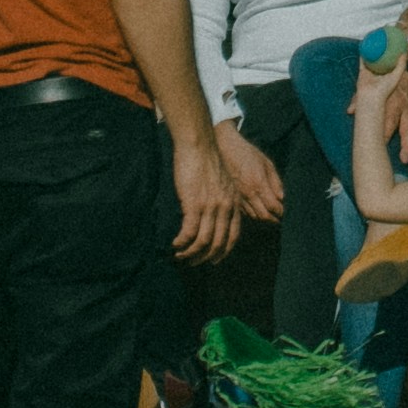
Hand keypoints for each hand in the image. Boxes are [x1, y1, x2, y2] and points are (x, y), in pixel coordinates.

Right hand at [173, 131, 265, 261]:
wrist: (198, 144)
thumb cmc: (206, 160)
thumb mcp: (222, 183)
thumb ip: (221, 200)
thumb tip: (212, 216)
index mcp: (233, 204)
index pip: (233, 237)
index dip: (223, 252)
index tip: (213, 260)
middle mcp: (225, 208)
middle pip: (218, 244)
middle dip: (204, 258)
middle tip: (192, 263)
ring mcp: (211, 207)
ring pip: (203, 242)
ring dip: (190, 253)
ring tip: (179, 256)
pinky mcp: (194, 204)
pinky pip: (189, 232)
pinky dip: (181, 242)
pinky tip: (174, 244)